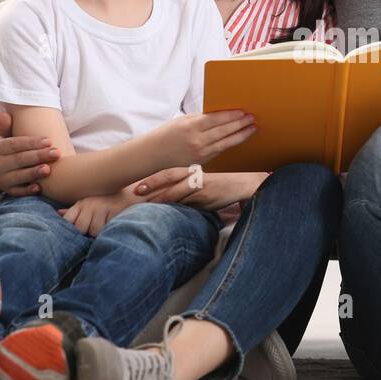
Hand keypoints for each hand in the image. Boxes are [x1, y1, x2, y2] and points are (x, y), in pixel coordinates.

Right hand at [0, 111, 59, 195]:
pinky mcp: (8, 191)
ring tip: (48, 169)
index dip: (31, 142)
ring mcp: (2, 179)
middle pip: (19, 159)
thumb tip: (3, 114)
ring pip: (19, 176)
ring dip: (33, 173)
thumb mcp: (4, 137)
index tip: (49, 140)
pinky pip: (18, 192)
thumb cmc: (8, 149)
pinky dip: (28, 191)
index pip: (14, 144)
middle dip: (38, 156)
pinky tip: (39, 188)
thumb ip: (5, 127)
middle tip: (56, 153)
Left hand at [58, 188, 141, 235]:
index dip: (70, 229)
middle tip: (93, 232)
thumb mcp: (89, 205)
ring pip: (93, 230)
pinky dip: (108, 231)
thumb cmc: (107, 203)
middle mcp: (89, 204)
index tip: (76, 234)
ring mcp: (101, 207)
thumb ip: (74, 211)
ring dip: (99, 234)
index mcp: (81, 204)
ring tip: (105, 228)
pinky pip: (106, 228)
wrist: (131, 194)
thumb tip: (59, 214)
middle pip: (79, 228)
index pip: (68, 220)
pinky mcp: (113, 210)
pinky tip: (112, 225)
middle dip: (85, 233)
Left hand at [132, 167, 266, 209]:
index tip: (137, 185)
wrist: (244, 186)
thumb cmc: (221, 189)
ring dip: (160, 196)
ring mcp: (200, 183)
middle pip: (168, 176)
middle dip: (152, 183)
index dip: (153, 178)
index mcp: (191, 171)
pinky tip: (166, 208)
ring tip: (146, 202)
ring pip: (176, 188)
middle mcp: (194, 174)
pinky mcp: (207, 192)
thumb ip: (186, 192)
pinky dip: (176, 202)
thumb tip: (169, 202)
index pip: (168, 173)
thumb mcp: (202, 188)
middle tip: (136, 191)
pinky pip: (188, 197)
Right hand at [153, 110, 256, 168]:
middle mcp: (196, 141)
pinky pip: (219, 151)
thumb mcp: (181, 121)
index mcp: (190, 127)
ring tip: (251, 128)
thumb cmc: (166, 135)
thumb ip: (200, 119)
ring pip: (225, 143)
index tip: (243, 111)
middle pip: (223, 131)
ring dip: (240, 135)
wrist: (152, 156)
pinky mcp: (201, 162)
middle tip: (252, 118)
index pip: (215, 120)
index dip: (231, 116)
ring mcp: (200, 154)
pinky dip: (230, 144)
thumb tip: (220, 115)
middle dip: (240, 124)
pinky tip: (238, 138)